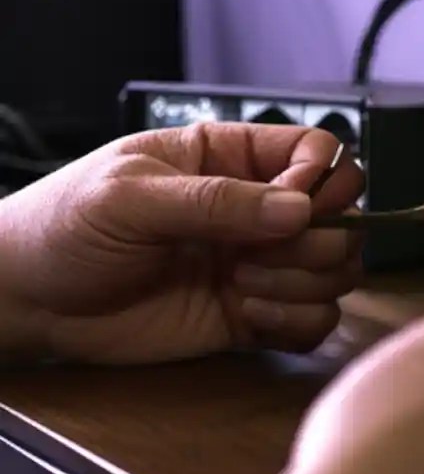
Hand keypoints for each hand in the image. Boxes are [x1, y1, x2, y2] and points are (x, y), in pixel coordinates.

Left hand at [0, 123, 365, 364]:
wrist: (28, 302)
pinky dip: (298, 323)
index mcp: (231, 159)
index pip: (318, 151)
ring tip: (244, 288)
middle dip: (316, 241)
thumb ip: (215, 201)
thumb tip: (297, 209)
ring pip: (338, 270)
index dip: (324, 178)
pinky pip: (315, 321)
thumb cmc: (64, 227)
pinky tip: (250, 317)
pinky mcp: (254, 315)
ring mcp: (259, 264)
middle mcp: (257, 210)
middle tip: (257, 256)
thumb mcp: (129, 197)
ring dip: (305, 283)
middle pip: (342, 215)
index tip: (296, 206)